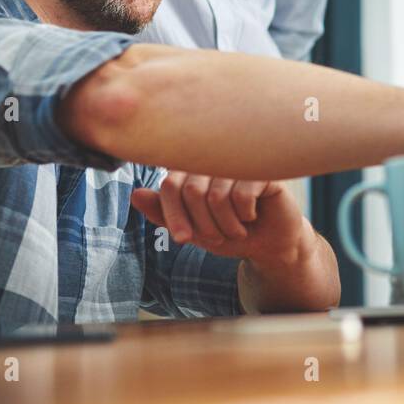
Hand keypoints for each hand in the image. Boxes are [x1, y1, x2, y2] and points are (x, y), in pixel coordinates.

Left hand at [131, 171, 311, 265]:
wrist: (268, 243)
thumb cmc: (229, 231)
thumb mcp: (191, 229)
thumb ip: (163, 213)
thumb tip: (135, 195)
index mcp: (194, 168)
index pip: (171, 185)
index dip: (173, 216)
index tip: (184, 238)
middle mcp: (216, 160)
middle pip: (192, 191)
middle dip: (204, 225)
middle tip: (218, 235)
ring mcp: (241, 162)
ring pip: (217, 196)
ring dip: (226, 225)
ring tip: (236, 228)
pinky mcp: (264, 170)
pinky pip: (242, 194)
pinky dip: (244, 215)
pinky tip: (253, 214)